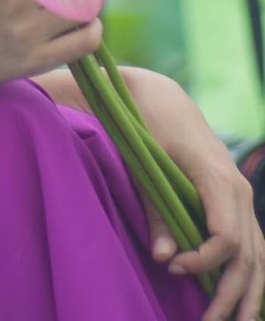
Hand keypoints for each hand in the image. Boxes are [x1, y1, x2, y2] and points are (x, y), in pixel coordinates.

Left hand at [124, 69, 264, 320]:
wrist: (163, 100)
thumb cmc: (150, 127)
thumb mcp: (147, 163)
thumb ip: (155, 211)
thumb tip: (163, 259)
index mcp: (219, 180)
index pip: (226, 239)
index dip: (203, 262)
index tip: (173, 269)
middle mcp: (239, 192)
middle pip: (247, 257)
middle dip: (230, 297)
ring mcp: (242, 199)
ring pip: (258, 258)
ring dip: (249, 296)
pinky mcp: (236, 205)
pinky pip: (254, 248)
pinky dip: (253, 277)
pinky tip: (246, 304)